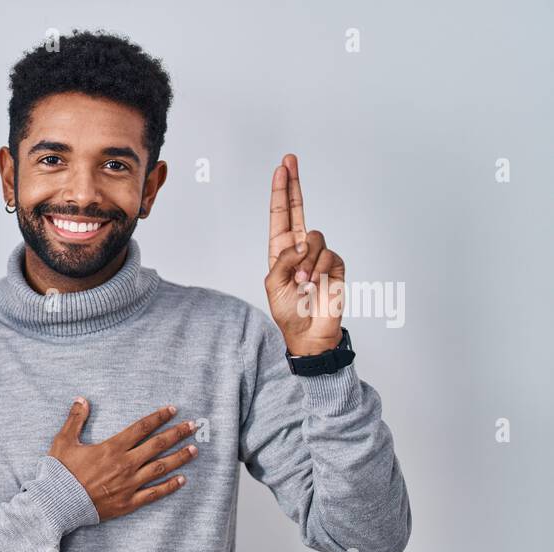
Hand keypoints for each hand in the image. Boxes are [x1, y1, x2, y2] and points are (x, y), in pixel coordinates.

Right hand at [48, 400, 197, 520]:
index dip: (158, 417)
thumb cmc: (60, 472)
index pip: (141, 428)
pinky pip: (154, 494)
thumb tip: (82, 399)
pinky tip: (182, 480)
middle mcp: (125, 464)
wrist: (57, 503)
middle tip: (193, 426)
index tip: (173, 410)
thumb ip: (75, 419)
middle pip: (157, 445)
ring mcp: (129, 484)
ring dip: (179, 458)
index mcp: (112, 448)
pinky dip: (169, 487)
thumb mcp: (63, 441)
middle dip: (177, 434)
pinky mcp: (128, 502)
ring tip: (194, 450)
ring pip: (161, 468)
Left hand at [266, 153, 345, 354]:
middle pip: (298, 210)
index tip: (282, 169)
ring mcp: (319, 255)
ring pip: (314, 237)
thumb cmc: (288, 312)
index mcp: (281, 251)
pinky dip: (319, 269)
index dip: (281, 193)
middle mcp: (300, 249)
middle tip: (290, 161)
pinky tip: (315, 283)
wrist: (309, 333)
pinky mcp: (336, 264)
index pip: (281, 216)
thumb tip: (302, 242)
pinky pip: (328, 254)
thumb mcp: (274, 285)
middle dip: (294, 185)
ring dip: (306, 260)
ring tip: (302, 282)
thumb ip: (283, 259)